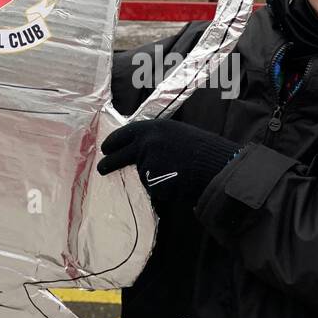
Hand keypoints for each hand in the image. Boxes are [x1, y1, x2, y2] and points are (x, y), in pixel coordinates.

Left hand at [97, 119, 240, 206]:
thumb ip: (155, 139)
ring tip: (173, 174)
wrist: (215, 165)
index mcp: (151, 128)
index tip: (105, 149)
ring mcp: (147, 165)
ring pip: (140, 175)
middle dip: (109, 164)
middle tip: (102, 169)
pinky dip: (160, 188)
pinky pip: (152, 188)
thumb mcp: (176, 133)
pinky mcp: (152, 184)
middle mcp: (144, 145)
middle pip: (118, 157)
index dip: (112, 143)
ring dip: (150, 177)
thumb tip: (138, 149)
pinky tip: (175, 183)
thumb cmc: (201, 148)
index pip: (122, 135)